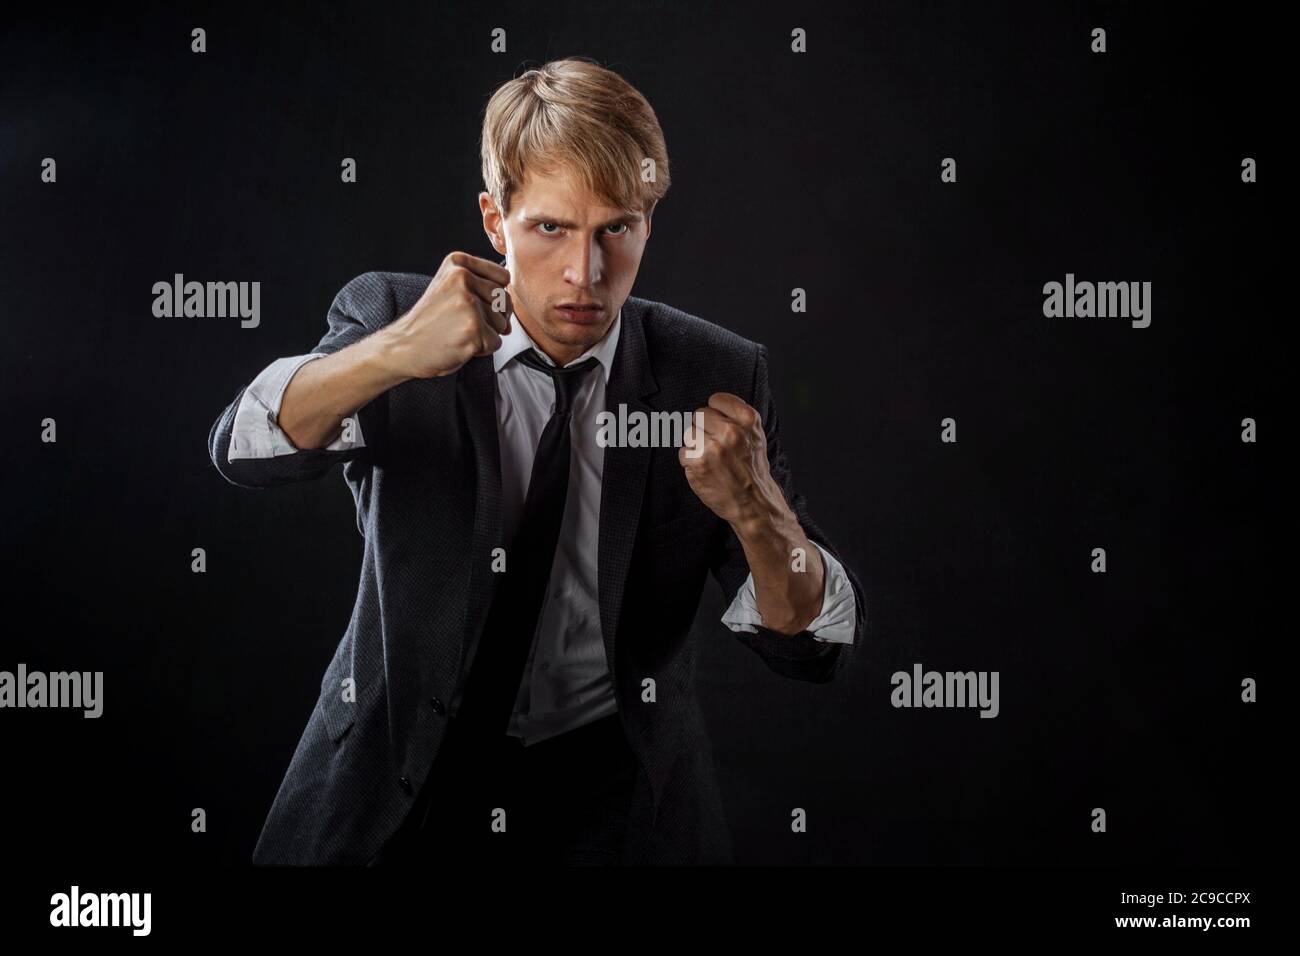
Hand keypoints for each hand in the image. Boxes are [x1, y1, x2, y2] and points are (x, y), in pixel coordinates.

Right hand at [380, 252, 512, 379]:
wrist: (404, 346)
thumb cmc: (429, 322)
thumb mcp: (449, 289)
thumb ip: (480, 288)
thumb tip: (509, 311)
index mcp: (457, 263)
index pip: (503, 277)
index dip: (494, 297)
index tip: (473, 304)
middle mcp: (463, 278)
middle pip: (505, 300)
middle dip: (492, 318)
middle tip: (463, 322)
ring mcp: (468, 303)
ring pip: (503, 323)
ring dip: (486, 334)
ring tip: (459, 332)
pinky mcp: (473, 328)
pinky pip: (496, 342)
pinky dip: (482, 349)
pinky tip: (460, 343)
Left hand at [677, 392, 787, 529]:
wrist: (753, 502)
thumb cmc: (752, 469)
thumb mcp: (756, 436)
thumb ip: (738, 417)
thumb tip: (715, 404)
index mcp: (747, 420)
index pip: (716, 399)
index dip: (716, 411)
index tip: (718, 422)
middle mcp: (730, 432)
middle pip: (699, 414)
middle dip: (704, 428)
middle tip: (716, 444)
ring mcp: (712, 448)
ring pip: (689, 433)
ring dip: (696, 445)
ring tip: (712, 458)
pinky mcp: (698, 463)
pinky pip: (683, 452)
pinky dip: (691, 462)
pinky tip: (706, 469)